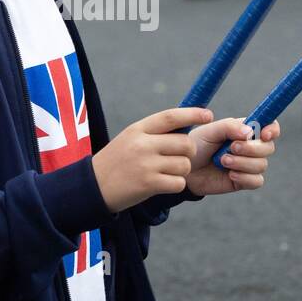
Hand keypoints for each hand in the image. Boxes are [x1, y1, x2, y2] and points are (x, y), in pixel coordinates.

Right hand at [91, 107, 211, 212]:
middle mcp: (142, 144)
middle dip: (189, 152)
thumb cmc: (117, 161)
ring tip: (165, 172)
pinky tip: (163, 184)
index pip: (171, 116)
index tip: (208, 114)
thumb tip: (186, 124)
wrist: (93, 187)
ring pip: (184, 164)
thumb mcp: (130, 138)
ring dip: (181, 170)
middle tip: (179, 157)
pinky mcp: (149, 184)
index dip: (192, 113)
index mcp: (138, 129)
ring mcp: (146, 165)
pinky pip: (179, 182)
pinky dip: (176, 184)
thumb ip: (154, 132)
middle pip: (185, 143)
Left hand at [185, 117, 279, 196]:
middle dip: (252, 148)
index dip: (272, 130)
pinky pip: (257, 181)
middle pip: (268, 147)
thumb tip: (251, 132)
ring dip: (243, 162)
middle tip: (232, 147)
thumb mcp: (210, 131)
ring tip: (223, 161)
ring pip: (262, 165)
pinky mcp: (244, 181)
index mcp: (245, 130)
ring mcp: (248, 165)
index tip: (264, 134)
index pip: (269, 126)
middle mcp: (250, 147)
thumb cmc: (197, 146)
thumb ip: (229, 127)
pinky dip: (245, 177)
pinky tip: (230, 174)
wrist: (185, 170)